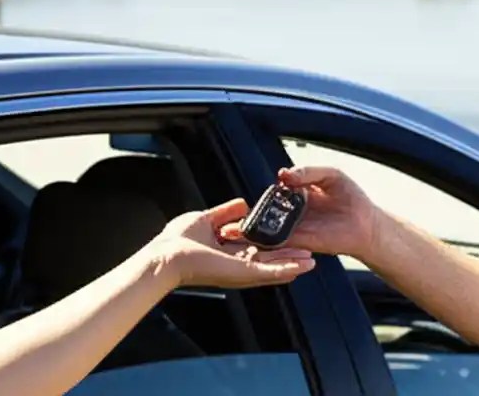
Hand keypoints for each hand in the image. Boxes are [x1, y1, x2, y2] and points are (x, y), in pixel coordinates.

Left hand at [150, 198, 315, 288]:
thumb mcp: (206, 219)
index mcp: (228, 253)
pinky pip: (269, 273)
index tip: (290, 238)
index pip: (256, 250)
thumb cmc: (176, 241)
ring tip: (312, 262)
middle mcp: (236, 265)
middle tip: (309, 255)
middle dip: (289, 258)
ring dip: (293, 265)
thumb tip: (243, 204)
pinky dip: (287, 269)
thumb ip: (226, 212)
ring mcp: (240, 271)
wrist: (166, 257)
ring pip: (273, 269)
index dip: (273, 245)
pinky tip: (302, 267)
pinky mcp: (241, 274)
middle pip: (268, 261)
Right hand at [222, 167, 380, 261]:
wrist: (366, 222)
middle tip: (225, 221)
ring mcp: (296, 228)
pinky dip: (265, 240)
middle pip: (265, 215)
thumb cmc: (351, 196)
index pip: (273, 196)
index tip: (239, 204)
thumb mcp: (330, 174)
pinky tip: (250, 239)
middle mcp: (293, 213)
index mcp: (297, 195)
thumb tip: (283, 174)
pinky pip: (279, 241)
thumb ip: (307, 171)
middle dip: (246, 219)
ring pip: (268, 230)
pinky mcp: (301, 241)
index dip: (258, 200)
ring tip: (228, 233)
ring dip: (249, 232)